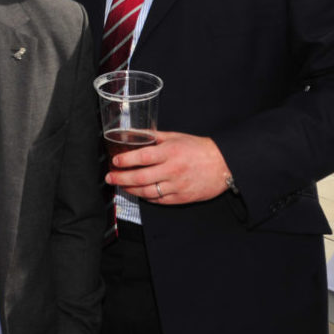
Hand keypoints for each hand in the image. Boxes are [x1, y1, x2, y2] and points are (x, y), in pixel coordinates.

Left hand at [106, 131, 232, 204]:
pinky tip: (139, 193)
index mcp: (170, 152)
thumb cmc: (199, 149)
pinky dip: (146, 197)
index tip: (115, 161)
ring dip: (131, 190)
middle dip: (121, 178)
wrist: (223, 165)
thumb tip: (135, 133)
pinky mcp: (181, 198)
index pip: (142, 157)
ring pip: (147, 192)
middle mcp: (172, 170)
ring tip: (121, 186)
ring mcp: (177, 186)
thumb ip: (154, 136)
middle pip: (140, 177)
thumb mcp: (176, 137)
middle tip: (110, 178)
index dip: (125, 160)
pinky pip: (159, 200)